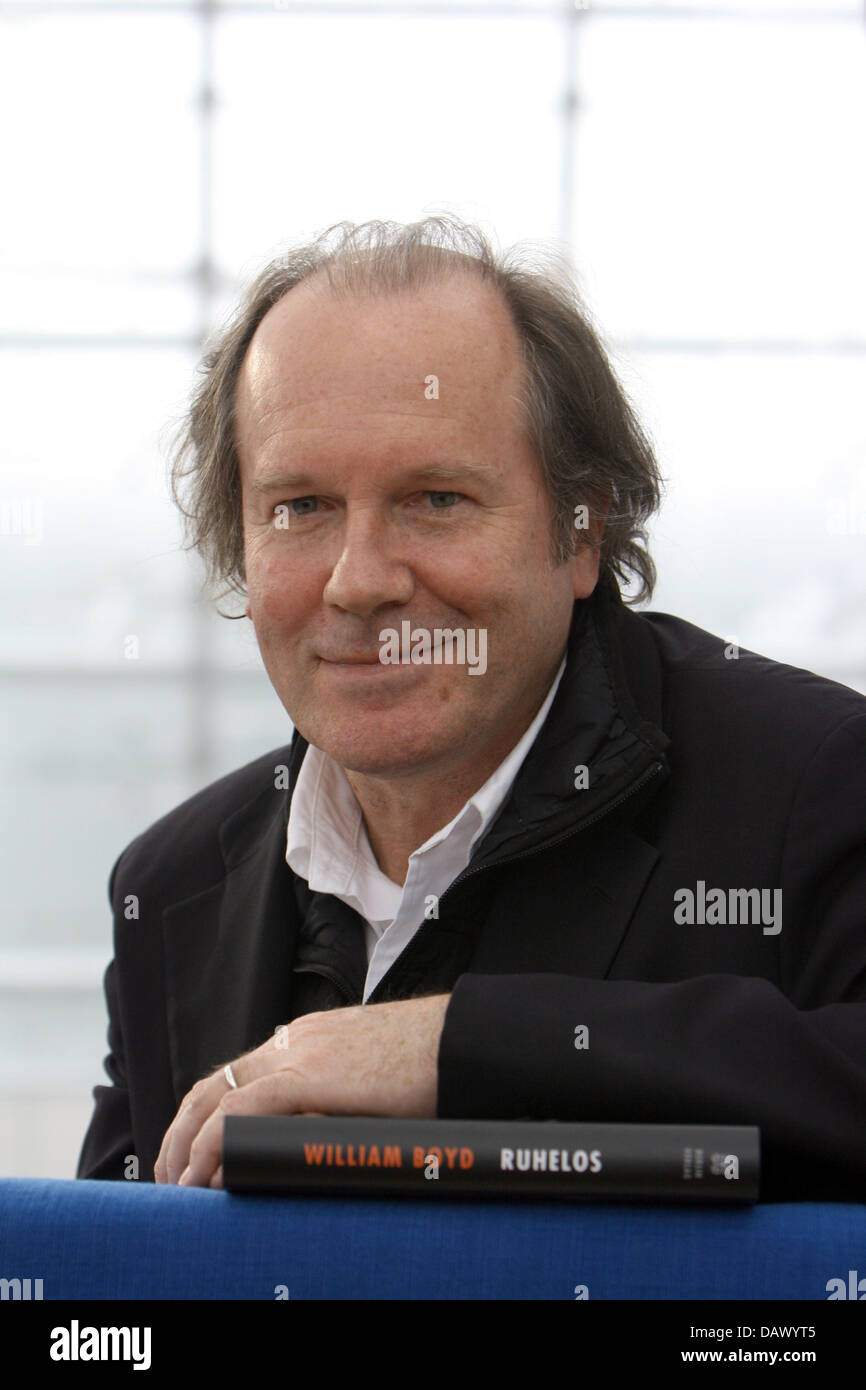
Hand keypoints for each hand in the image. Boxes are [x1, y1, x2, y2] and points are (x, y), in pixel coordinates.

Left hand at [153, 993, 450, 1188]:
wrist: (463, 1039)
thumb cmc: (431, 1063)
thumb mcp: (371, 1082)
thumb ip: (335, 1100)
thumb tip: (315, 1137)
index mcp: (308, 1038)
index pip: (239, 1074)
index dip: (205, 1115)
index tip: (195, 1154)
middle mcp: (295, 1038)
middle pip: (215, 1082)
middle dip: (181, 1132)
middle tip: (171, 1176)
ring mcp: (301, 1051)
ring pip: (218, 1093)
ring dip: (187, 1142)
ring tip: (179, 1185)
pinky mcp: (313, 1072)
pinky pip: (246, 1107)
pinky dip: (215, 1140)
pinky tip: (205, 1171)